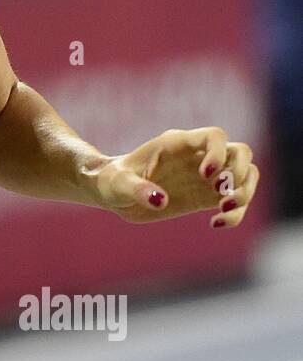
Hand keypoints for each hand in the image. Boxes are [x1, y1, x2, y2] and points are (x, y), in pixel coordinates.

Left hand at [94, 127, 258, 227]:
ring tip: (224, 209)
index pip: (215, 136)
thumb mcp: (118, 184)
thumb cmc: (113, 181)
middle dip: (240, 173)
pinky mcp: (206, 197)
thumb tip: (159, 200)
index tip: (206, 175)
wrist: (114, 195)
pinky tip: (216, 224)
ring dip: (245, 193)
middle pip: (240, 152)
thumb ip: (137, 190)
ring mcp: (206, 177)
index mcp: (177, 144)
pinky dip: (236, 213)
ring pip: (246, 175)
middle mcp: (198, 157)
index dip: (219, 153)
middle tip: (222, 193)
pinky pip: (235, 202)